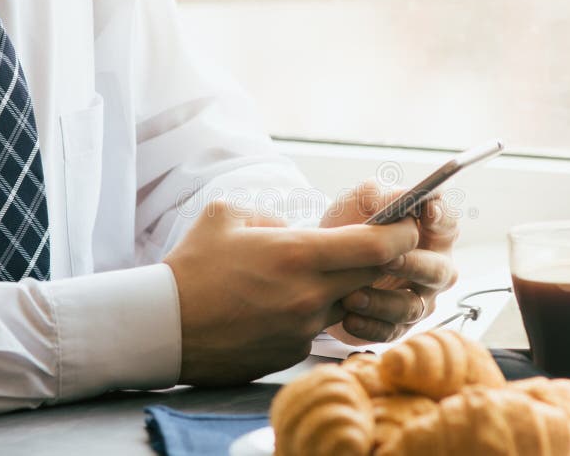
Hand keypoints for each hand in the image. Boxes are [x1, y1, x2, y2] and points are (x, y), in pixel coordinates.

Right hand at [164, 200, 417, 385]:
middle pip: (374, 278)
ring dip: (340, 289)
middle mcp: (310, 295)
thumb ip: (270, 216)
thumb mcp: (227, 216)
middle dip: (382, 263)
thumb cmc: (192, 267)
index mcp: (299, 255)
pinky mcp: (291, 353)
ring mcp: (303, 328)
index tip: (406, 227)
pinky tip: (277, 307)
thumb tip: (290, 230)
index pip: (377, 248)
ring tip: (304, 278)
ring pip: (346, 304)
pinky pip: (316, 329)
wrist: (163, 327)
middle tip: (372, 249)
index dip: (401, 236)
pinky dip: (310, 315)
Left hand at [321, 181, 458, 344]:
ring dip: (383, 302)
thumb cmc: (352, 224)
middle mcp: (434, 267)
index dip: (442, 218)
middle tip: (386, 259)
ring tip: (353, 295)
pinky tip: (349, 316)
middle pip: (438, 271)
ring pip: (412, 307)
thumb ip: (383, 195)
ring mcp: (418, 299)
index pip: (448, 223)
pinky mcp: (397, 324)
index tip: (428, 212)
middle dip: (414, 265)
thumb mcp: (361, 201)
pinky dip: (369, 326)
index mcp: (432, 233)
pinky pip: (390, 331)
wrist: (324, 259)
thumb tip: (404, 195)